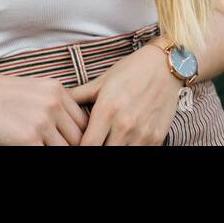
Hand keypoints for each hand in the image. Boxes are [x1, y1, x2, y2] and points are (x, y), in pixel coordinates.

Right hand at [0, 70, 90, 144]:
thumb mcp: (29, 91)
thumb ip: (50, 106)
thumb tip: (63, 131)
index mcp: (57, 89)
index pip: (83, 121)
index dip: (78, 137)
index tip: (67, 142)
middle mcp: (54, 103)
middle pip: (79, 138)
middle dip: (69, 147)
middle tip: (50, 145)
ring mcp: (43, 122)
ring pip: (66, 149)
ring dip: (55, 151)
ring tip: (39, 146)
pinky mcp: (28, 140)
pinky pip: (46, 155)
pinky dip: (39, 153)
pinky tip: (25, 148)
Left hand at [66, 44, 181, 144]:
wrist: (166, 66)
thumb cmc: (131, 70)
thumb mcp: (102, 80)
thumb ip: (79, 95)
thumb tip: (57, 103)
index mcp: (107, 109)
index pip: (86, 145)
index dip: (78, 148)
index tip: (74, 145)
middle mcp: (124, 124)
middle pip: (103, 154)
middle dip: (95, 150)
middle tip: (91, 142)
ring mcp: (142, 133)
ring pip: (121, 155)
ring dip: (112, 150)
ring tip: (107, 141)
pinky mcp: (157, 138)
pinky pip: (139, 153)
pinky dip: (129, 149)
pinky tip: (124, 142)